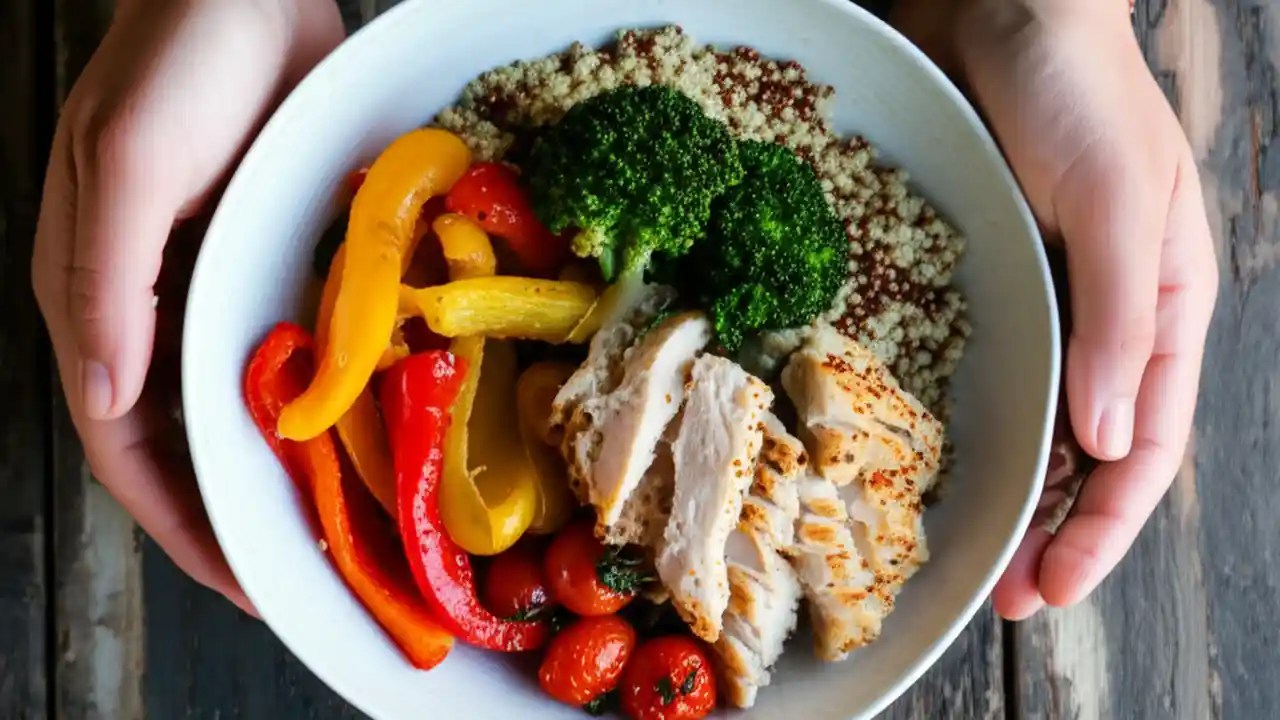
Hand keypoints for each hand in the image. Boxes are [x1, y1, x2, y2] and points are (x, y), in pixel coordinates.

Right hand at [31, 0, 342, 611]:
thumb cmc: (178, 64)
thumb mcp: (130, 164)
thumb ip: (107, 280)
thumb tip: (106, 398)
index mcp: (95, 295)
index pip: (123, 441)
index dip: (177, 521)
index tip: (241, 580)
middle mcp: (148, 304)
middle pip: (181, 440)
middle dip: (230, 512)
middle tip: (302, 572)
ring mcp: (210, 282)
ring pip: (234, 405)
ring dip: (274, 466)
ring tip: (335, 524)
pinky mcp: (261, 256)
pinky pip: (285, 351)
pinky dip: (311, 401)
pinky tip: (359, 431)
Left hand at [893, 0, 1218, 616]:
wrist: (1005, 10)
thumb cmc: (1077, 90)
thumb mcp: (1114, 202)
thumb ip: (1118, 321)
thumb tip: (1103, 440)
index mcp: (1166, 309)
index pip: (1145, 447)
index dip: (1104, 530)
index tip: (1052, 588)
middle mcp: (1111, 320)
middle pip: (1091, 453)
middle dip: (1058, 531)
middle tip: (1004, 596)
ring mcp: (1051, 304)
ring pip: (1040, 426)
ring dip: (1015, 495)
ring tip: (975, 554)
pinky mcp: (994, 282)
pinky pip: (991, 374)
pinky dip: (978, 427)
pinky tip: (939, 464)